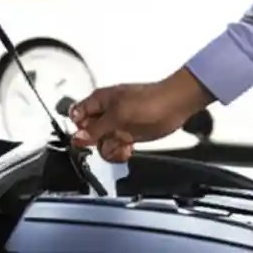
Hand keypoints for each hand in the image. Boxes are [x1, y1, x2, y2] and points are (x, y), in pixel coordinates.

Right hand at [69, 67, 214, 161]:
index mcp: (100, 101)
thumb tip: (77, 137)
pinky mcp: (128, 134)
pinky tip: (128, 150)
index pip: (76, 115)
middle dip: (96, 141)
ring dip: (109, 149)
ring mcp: (117, 124)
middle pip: (87, 133)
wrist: (176, 106)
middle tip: (109, 140)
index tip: (88, 137)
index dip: (78, 128)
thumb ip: (97, 128)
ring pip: (101, 143)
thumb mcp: (118, 115)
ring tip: (122, 146)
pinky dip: (119, 152)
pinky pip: (115, 147)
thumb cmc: (150, 101)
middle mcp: (106, 113)